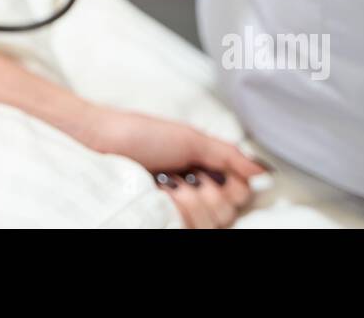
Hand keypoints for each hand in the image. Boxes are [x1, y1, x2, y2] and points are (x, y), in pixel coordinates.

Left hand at [82, 106, 266, 228]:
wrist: (100, 141)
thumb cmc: (139, 135)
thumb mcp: (190, 138)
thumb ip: (228, 154)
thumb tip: (263, 170)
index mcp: (203, 175)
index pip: (240, 196)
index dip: (233, 186)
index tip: (212, 171)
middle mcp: (193, 198)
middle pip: (228, 212)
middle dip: (210, 190)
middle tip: (186, 174)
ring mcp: (176, 213)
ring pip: (210, 223)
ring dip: (191, 199)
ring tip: (167, 182)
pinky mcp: (160, 223)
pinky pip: (188, 228)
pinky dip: (176, 208)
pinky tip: (159, 194)